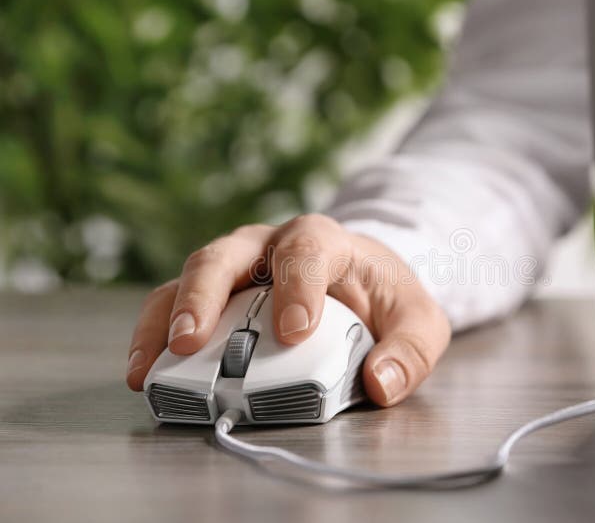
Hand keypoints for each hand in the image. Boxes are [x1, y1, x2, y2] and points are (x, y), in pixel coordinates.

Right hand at [125, 214, 450, 406]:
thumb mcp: (419, 321)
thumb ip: (411, 350)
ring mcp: (237, 268)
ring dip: (167, 318)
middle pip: (227, 254)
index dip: (297, 287)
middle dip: (205, 296)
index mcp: (324, 242)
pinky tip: (145, 369)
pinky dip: (155, 334)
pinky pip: (174, 303)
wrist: (363, 283)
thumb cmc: (385, 297)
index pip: (306, 251)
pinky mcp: (216, 294)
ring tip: (150, 366)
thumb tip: (380, 383)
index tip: (294, 332)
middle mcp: (270, 246)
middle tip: (192, 342)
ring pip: (190, 277)